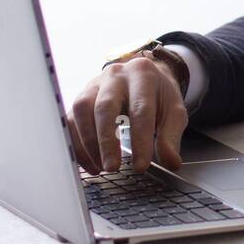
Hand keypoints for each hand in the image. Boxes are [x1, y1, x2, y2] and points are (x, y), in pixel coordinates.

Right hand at [67, 56, 187, 174]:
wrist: (142, 75)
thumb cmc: (157, 95)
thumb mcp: (173, 111)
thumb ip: (171, 136)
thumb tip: (171, 162)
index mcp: (142, 74)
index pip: (140, 109)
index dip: (140, 139)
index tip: (140, 166)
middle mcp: (115, 75)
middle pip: (105, 106)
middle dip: (107, 141)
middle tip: (112, 168)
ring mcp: (94, 84)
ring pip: (82, 110)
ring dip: (88, 143)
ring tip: (100, 167)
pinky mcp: (80, 96)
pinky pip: (69, 119)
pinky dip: (76, 143)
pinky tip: (89, 162)